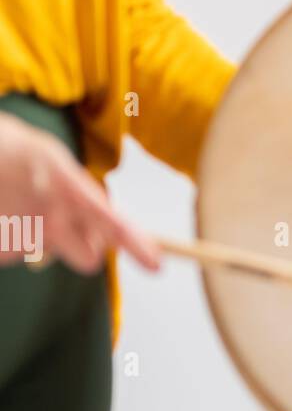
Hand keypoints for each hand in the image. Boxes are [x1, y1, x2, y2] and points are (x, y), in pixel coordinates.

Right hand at [0, 112, 161, 272]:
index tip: (157, 264)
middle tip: (72, 230)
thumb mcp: (45, 155)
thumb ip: (74, 188)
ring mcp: (24, 235)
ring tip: (17, 203)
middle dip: (86, 250)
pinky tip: (1, 210)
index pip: (112, 222)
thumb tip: (98, 216)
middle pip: (88, 258)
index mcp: (65, 184)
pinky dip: (12, 236)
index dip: (137, 244)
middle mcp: (49, 215)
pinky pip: (18, 251)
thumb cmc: (3, 146)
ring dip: (42, 238)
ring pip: (49, 252)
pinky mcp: (3, 250)